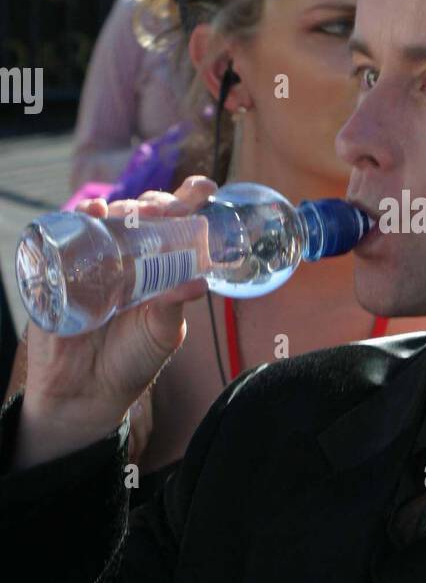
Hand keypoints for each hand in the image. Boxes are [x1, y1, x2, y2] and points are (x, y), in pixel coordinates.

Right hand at [15, 177, 213, 467]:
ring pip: (110, 217)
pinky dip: (83, 217)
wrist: (86, 393)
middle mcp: (128, 257)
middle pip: (143, 213)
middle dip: (159, 202)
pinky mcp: (63, 268)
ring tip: (140, 211)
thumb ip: (175, 306)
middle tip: (171, 210)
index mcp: (159, 267)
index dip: (189, 200)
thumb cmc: (131, 360)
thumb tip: (200, 282)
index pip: (176, 224)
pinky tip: (96, 212)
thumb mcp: (163, 333)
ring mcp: (95, 260)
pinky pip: (70, 234)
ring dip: (125, 205)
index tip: (205, 189)